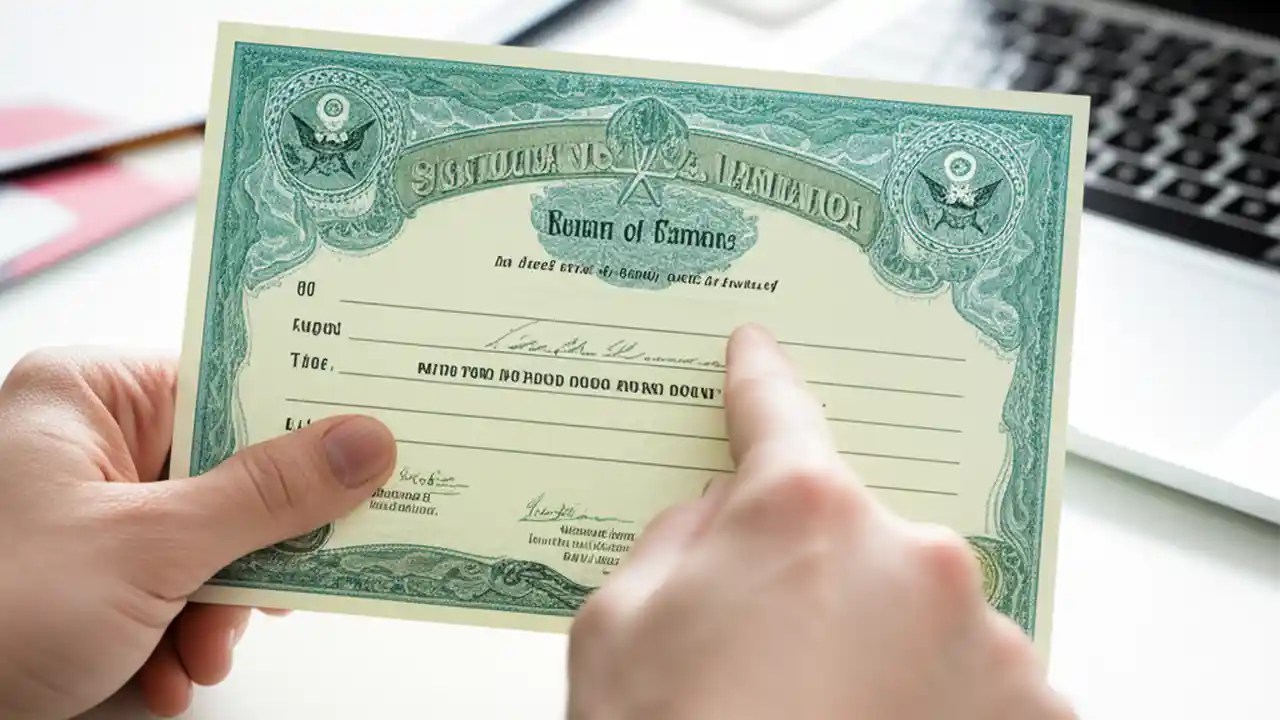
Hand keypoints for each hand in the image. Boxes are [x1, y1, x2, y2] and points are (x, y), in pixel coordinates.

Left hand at [0, 350, 395, 718]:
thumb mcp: (146, 548)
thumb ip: (267, 496)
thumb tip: (366, 444)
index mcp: (91, 396)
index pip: (229, 383)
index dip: (303, 422)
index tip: (371, 450)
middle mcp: (91, 443)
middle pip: (230, 469)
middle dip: (254, 548)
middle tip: (295, 576)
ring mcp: (89, 513)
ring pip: (211, 540)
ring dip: (218, 610)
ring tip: (197, 652)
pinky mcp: (90, 575)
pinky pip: (175, 586)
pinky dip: (181, 637)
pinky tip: (163, 672)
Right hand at [567, 326, 1074, 719]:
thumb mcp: (615, 628)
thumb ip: (676, 539)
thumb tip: (719, 513)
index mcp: (803, 515)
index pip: (777, 413)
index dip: (760, 380)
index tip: (760, 353)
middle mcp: (915, 555)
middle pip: (859, 525)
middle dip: (819, 566)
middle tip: (772, 639)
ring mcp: (987, 636)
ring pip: (924, 603)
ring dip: (887, 637)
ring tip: (827, 708)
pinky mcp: (1034, 709)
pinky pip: (975, 672)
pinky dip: (937, 695)